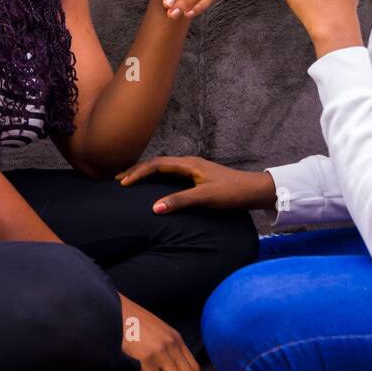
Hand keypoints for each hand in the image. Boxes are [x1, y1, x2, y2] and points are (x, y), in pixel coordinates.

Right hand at [116, 156, 277, 212]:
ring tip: (130, 181)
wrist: (253, 190)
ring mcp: (194, 169)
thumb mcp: (204, 198)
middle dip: (137, 170)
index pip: (157, 164)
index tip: (123, 183)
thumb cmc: (231, 192)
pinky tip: (153, 186)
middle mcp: (189, 163)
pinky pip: (171, 174)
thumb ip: (180, 201)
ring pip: (164, 168)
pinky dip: (157, 178)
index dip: (138, 172)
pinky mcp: (198, 177)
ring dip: (146, 173)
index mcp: (189, 164)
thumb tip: (154, 208)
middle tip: (118, 179)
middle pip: (157, 163)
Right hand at [117, 293, 198, 370]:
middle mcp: (172, 344)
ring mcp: (161, 350)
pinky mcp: (147, 356)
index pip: (193, 367)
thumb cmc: (131, 321)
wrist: (114, 310)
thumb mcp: (156, 331)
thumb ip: (167, 346)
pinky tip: (140, 370)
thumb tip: (169, 365)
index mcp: (175, 338)